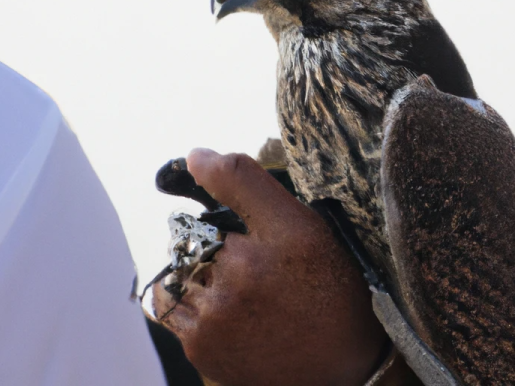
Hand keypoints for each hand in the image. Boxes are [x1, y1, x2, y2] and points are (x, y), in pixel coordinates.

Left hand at [153, 149, 388, 385]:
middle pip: (194, 239)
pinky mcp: (201, 350)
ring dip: (200, 270)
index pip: (204, 206)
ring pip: (181, 270)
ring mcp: (212, 322)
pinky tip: (224, 303)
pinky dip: (188, 298)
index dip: (222, 205)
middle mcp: (230, 286)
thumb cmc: (326, 279)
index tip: (229, 204)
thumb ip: (242, 180)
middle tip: (254, 262)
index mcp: (256, 246)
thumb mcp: (296, 221)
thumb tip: (194, 156)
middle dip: (214, 241)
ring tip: (243, 285)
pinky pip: (170, 306)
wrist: (344, 360)